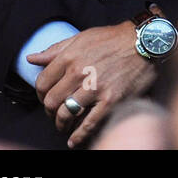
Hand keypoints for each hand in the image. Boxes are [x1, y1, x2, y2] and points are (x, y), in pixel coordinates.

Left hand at [27, 22, 156, 147]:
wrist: (146, 41)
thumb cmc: (114, 38)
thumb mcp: (82, 37)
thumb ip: (56, 49)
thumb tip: (31, 58)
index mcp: (70, 57)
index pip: (42, 83)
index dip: (40, 94)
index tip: (46, 98)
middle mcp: (80, 73)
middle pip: (51, 101)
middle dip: (49, 110)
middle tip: (54, 112)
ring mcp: (95, 88)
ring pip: (66, 113)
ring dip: (61, 123)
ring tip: (64, 124)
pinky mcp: (111, 100)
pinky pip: (89, 123)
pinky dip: (79, 135)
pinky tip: (74, 140)